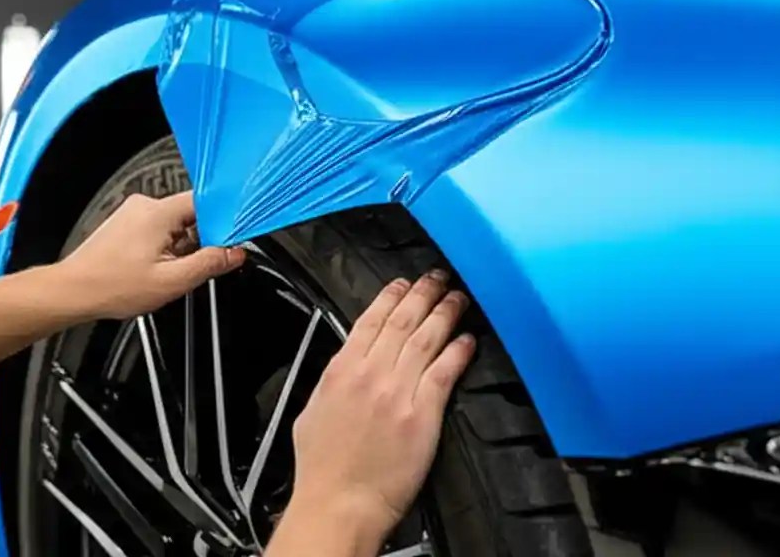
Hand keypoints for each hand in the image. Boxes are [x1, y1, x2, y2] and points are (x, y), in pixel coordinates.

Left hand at [51, 191, 245, 319]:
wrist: (74, 292)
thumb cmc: (112, 285)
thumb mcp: (172, 280)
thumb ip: (209, 263)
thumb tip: (234, 253)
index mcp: (158, 212)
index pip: (206, 202)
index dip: (221, 223)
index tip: (226, 244)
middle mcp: (144, 205)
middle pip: (191, 214)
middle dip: (199, 241)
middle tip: (190, 267)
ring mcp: (133, 214)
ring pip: (175, 225)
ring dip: (180, 247)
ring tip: (164, 272)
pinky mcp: (126, 225)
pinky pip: (158, 230)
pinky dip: (164, 248)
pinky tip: (153, 268)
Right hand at [277, 271, 475, 551]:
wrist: (339, 503)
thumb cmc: (323, 468)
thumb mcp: (312, 411)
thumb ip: (332, 382)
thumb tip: (345, 365)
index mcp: (341, 371)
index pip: (370, 320)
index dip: (390, 296)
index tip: (403, 283)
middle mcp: (370, 374)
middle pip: (403, 321)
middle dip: (423, 293)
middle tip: (438, 277)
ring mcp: (398, 392)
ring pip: (426, 339)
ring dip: (445, 313)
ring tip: (458, 298)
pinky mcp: (422, 415)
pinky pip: (445, 373)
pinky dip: (457, 352)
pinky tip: (467, 340)